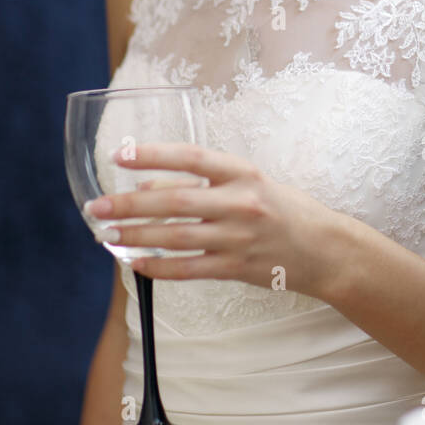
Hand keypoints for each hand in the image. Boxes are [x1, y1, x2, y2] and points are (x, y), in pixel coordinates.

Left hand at [85, 141, 340, 296]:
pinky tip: (135, 262)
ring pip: (176, 237)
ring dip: (136, 235)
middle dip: (130, 204)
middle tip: (98, 206)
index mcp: (245, 173)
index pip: (193, 157)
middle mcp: (242, 203)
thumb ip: (206, 183)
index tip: (120, 155)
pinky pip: (189, 269)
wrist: (326, 251)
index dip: (154, 155)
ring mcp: (239, 239)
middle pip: (175, 201)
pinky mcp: (238, 269)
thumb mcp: (251, 184)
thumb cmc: (286, 211)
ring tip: (107, 233)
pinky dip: (158, 266)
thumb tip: (150, 184)